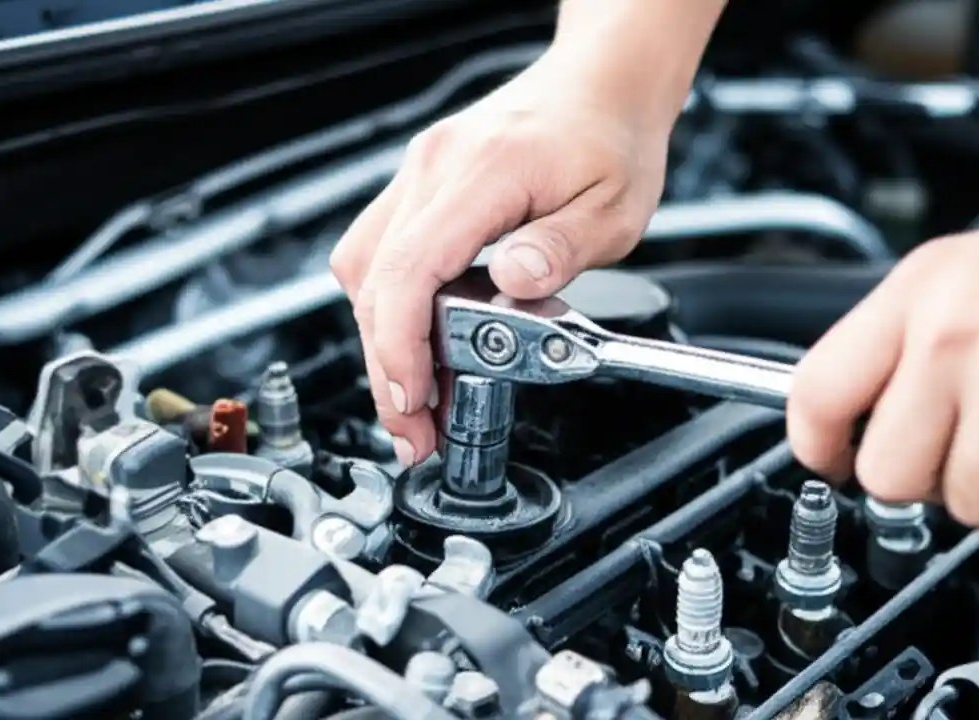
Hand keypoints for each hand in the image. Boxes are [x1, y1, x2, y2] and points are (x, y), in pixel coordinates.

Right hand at [330, 50, 670, 465]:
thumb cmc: (611, 140)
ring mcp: (421, 172)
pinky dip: (390, 304)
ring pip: (364, 267)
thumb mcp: (614, 209)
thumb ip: (560, 251)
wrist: (602, 84)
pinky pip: (380, 249)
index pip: (412, 268)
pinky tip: (418, 340)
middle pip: (375, 280)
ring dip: (381, 337)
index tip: (414, 398)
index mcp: (484, 172)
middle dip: (387, 365)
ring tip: (417, 394)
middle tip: (415, 428)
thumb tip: (513, 288)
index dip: (401, 344)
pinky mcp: (422, 184)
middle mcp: (437, 166)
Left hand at [787, 189, 978, 525]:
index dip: (816, 444)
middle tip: (973, 445)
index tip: (830, 461)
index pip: (815, 390)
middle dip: (923, 476)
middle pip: (882, 470)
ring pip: (955, 501)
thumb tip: (863, 405)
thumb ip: (916, 336)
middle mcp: (952, 335)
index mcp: (925, 287)